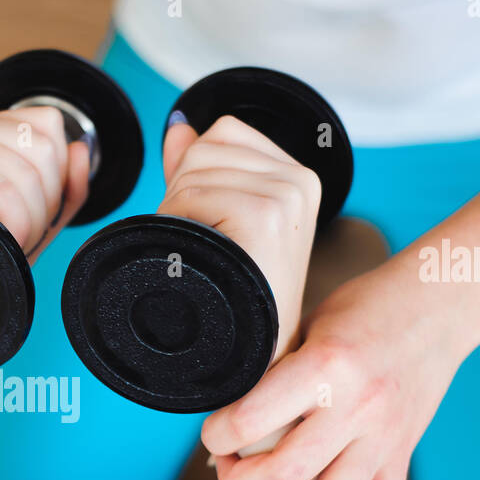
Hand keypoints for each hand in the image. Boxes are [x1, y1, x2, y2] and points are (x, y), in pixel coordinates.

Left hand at [160, 114, 321, 356]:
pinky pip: (190, 196)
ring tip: (210, 256)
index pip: (221, 133)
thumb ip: (199, 168)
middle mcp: (300, 179)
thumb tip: (179, 126)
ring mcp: (287, 196)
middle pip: (203, 148)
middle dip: (185, 194)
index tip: (216, 226)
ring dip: (179, 213)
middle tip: (210, 248)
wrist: (256, 353)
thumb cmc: (236, 295)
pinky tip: (207, 259)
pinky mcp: (266, 214)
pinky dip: (180, 226)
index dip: (196, 176)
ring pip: (192, 170)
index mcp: (296, 176)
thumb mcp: (220, 220)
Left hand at [204, 262, 465, 479]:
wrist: (442, 303)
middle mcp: (358, 409)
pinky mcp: (401, 454)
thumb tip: (227, 416)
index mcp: (327, 367)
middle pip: (284, 475)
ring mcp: (384, 438)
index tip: (211, 433)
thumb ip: (275, 372)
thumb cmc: (365, 306)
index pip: (252, 421)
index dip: (217, 435)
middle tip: (222, 469)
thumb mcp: (308, 324)